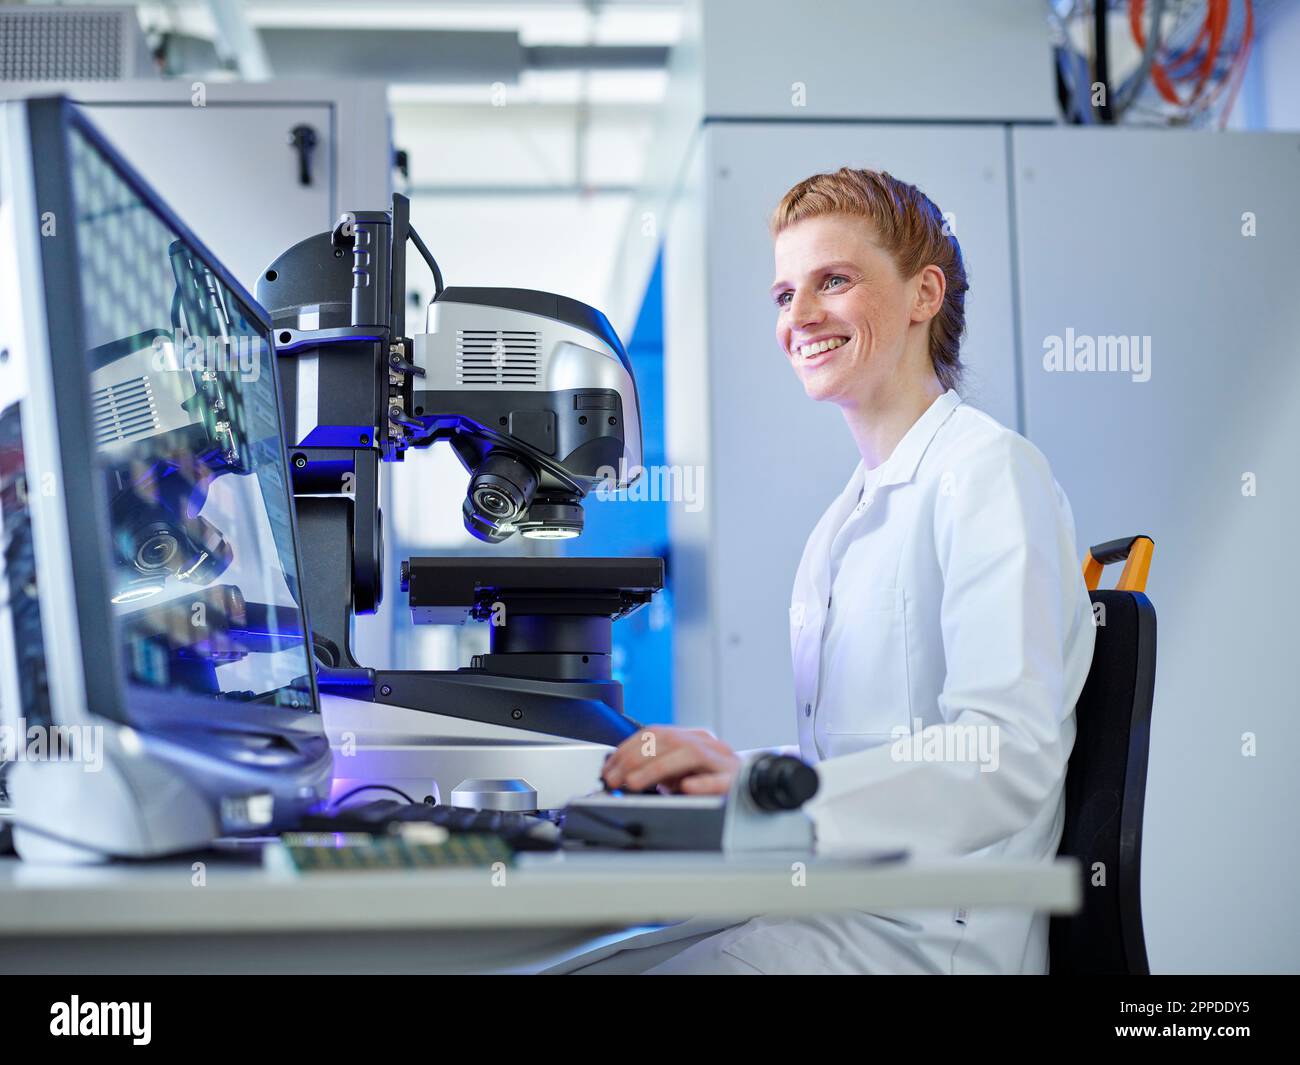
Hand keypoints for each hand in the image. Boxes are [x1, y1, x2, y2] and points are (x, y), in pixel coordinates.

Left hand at [602, 726, 741, 795]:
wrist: (752, 788)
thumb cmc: (710, 782)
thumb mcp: (678, 773)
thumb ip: (655, 770)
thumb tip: (621, 775)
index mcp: (690, 738)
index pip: (654, 734)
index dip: (627, 750)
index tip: (608, 768)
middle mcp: (706, 743)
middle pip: (668, 741)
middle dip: (635, 760)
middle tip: (614, 780)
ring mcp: (723, 761)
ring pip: (690, 754)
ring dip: (656, 769)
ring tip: (635, 783)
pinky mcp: (736, 781)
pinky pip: (720, 780)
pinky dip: (702, 783)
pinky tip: (686, 787)